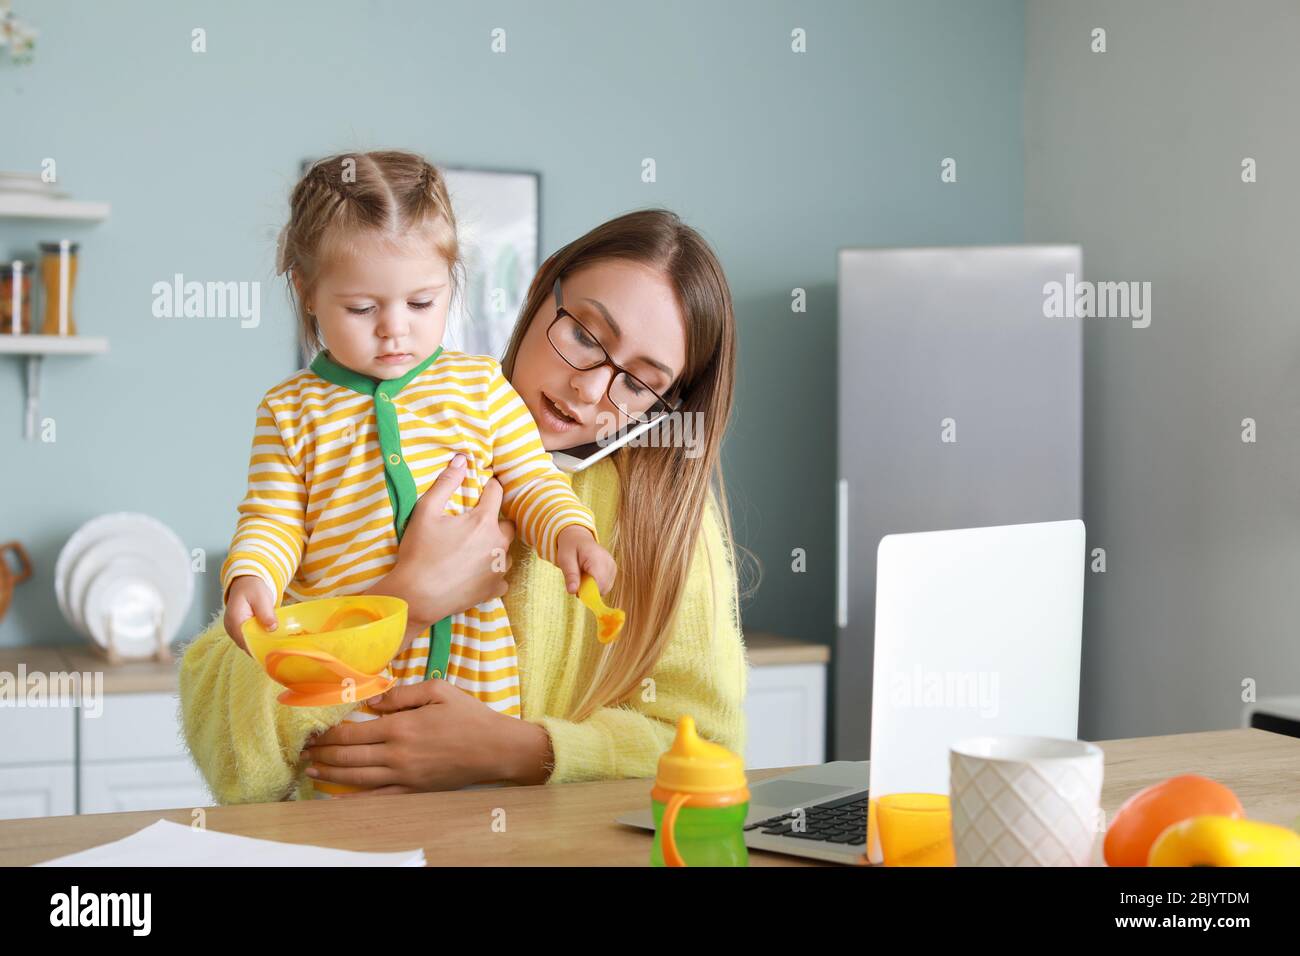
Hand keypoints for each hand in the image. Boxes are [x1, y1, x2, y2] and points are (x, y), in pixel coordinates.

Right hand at [222, 575, 277, 652]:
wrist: (246, 582)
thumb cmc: (252, 588)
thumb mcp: (261, 598)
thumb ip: (266, 613)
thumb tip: (272, 628)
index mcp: (235, 621)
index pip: (245, 643)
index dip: (259, 649)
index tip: (273, 653)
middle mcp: (231, 629)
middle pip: (246, 646)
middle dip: (261, 649)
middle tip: (279, 651)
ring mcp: (234, 630)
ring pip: (248, 644)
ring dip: (260, 645)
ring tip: (276, 647)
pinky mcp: (239, 630)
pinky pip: (249, 639)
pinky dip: (259, 640)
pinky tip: (270, 640)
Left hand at [300, 679, 553, 792]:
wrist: (496, 749)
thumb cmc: (470, 717)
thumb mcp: (438, 691)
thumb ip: (402, 695)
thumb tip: (371, 701)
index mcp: (401, 727)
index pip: (354, 732)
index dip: (329, 733)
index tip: (313, 731)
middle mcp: (397, 754)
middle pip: (349, 757)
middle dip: (323, 754)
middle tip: (304, 751)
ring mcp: (404, 776)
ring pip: (358, 778)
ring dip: (331, 775)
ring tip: (311, 770)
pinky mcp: (414, 790)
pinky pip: (377, 798)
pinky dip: (354, 800)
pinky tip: (338, 798)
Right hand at [369, 455, 516, 646]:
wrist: (416, 596)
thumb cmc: (419, 552)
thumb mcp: (425, 512)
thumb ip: (445, 483)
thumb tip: (461, 460)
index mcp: (484, 521)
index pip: (496, 493)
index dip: (490, 487)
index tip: (485, 488)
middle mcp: (498, 544)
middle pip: (508, 524)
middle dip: (497, 520)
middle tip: (478, 523)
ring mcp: (499, 568)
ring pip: (507, 551)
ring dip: (497, 547)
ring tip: (478, 549)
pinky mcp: (494, 589)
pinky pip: (502, 577)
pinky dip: (493, 573)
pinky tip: (478, 573)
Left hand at [555, 525, 615, 594]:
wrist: (579, 538)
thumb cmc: (571, 548)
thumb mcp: (565, 560)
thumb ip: (570, 576)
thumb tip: (573, 591)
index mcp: (597, 558)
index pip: (598, 583)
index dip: (587, 592)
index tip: (577, 591)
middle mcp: (609, 562)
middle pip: (602, 588)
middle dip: (588, 590)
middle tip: (577, 581)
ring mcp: (613, 567)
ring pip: (604, 589)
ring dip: (592, 588)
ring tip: (583, 576)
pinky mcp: (613, 570)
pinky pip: (606, 586)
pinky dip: (596, 585)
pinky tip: (590, 576)